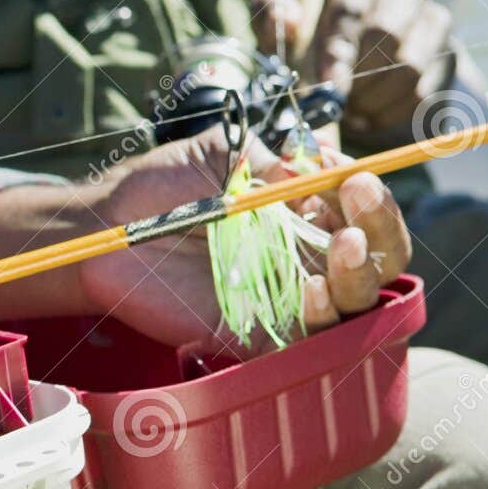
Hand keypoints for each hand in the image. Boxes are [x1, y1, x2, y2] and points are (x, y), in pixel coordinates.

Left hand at [76, 129, 412, 350]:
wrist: (107, 231)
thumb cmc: (158, 189)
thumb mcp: (217, 153)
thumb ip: (266, 157)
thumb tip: (310, 171)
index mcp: (301, 211)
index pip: (361, 210)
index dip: (367, 192)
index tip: (348, 172)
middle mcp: (302, 255)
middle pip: (377, 255)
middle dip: (381, 226)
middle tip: (357, 198)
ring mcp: (284, 296)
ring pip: (356, 297)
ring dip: (362, 269)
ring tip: (344, 243)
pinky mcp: (258, 332)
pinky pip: (307, 335)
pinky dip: (322, 313)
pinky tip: (313, 288)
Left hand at [250, 0, 453, 136]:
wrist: (354, 38)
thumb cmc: (307, 25)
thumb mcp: (279, 16)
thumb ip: (271, 12)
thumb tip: (286, 18)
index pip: (352, 7)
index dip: (338, 49)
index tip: (327, 84)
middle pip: (386, 33)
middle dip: (355, 76)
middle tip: (332, 101)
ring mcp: (431, 15)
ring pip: (409, 65)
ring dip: (371, 98)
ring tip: (345, 109)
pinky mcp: (447, 51)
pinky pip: (422, 91)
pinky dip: (388, 113)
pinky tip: (365, 115)